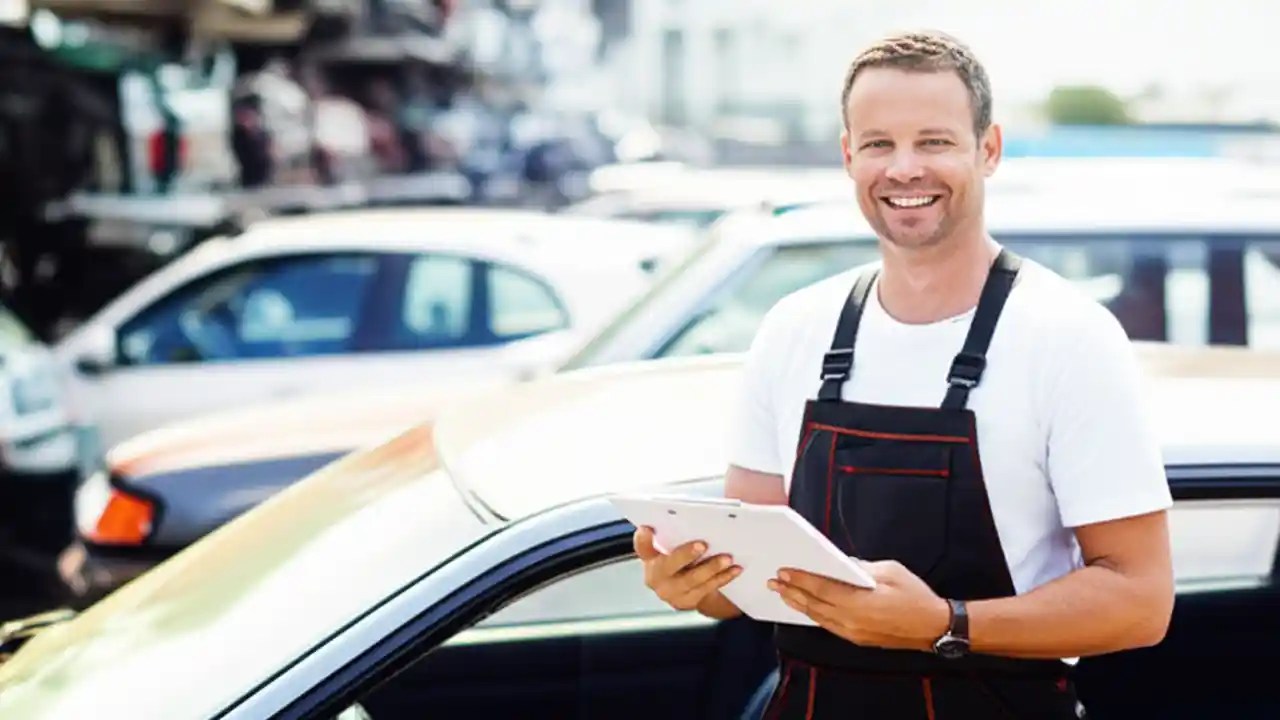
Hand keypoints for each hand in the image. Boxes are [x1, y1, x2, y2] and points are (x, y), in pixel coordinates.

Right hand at [634, 526, 741, 610]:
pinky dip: (723, 578)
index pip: (642, 546)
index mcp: (649, 557)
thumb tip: (700, 517)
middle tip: (702, 545)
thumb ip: (677, 535)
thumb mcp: (673, 545)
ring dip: (711, 568)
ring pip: (691, 580)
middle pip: (668, 565)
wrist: (685, 589)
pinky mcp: (687, 602)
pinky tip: (735, 569)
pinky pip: (707, 589)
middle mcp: (655, 576)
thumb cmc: (680, 559)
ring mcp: (670, 592)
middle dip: (685, 554)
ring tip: (727, 558)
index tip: (648, 529)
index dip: (643, 538)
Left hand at [769, 560, 949, 651]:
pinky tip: (807, 607)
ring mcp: (854, 633)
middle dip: (792, 592)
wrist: (934, 627)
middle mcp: (851, 621)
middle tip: (773, 582)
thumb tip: (842, 564)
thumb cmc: (916, 597)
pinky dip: (815, 615)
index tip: (783, 571)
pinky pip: (829, 625)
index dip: (800, 579)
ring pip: (819, 618)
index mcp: (859, 602)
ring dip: (799, 605)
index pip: (821, 589)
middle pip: (814, 605)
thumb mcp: (890, 571)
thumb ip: (862, 568)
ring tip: (784, 594)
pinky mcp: (858, 638)